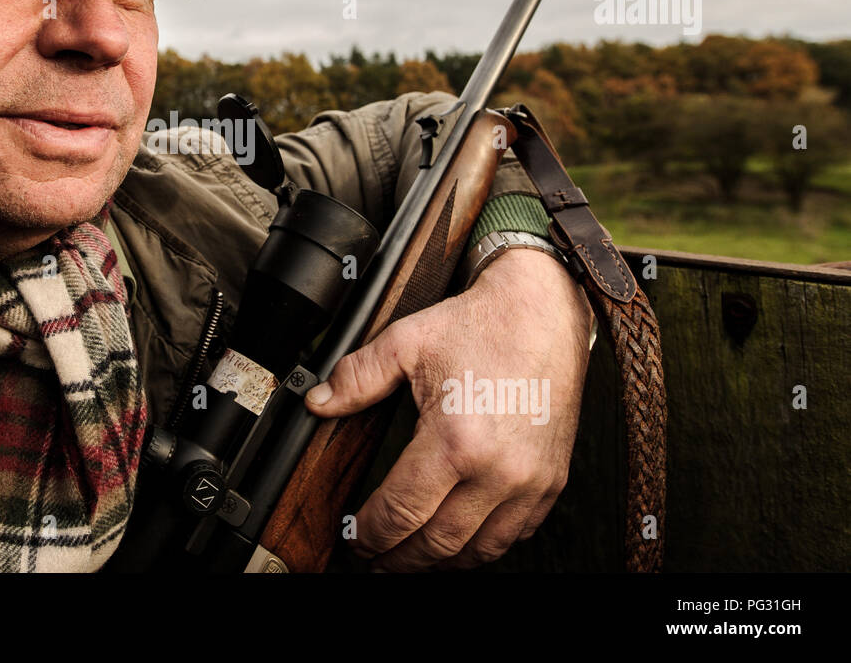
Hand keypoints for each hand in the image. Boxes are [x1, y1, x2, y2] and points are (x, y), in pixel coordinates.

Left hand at [303, 247, 592, 570]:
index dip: (369, 533)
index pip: (401, 512)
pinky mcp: (552, 481)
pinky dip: (483, 546)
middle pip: (437, 543)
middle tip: (373, 557)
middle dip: (398, 557)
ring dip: (439, 560)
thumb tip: (319, 402)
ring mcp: (529, 481)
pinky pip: (515, 534)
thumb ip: (357, 378)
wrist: (544, 311)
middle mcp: (497, 471)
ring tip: (410, 556)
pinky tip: (459, 539)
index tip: (353, 537)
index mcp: (456, 441)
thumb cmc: (480, 324)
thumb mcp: (406, 343)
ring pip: (478, 551)